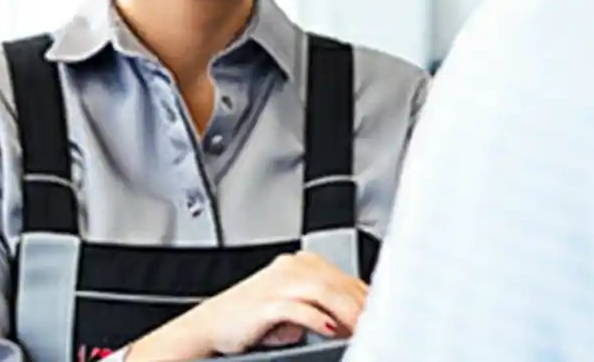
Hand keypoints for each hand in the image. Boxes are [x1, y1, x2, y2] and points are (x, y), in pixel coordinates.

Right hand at [126, 252, 367, 360]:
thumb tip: (354, 317)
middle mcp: (290, 268)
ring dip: (346, 311)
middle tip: (378, 323)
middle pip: (337, 282)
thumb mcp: (292, 306)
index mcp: (300, 263)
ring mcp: (276, 283)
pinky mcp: (264, 302)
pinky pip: (297, 307)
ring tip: (360, 328)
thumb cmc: (250, 318)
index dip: (366, 295)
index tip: (383, 313)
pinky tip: (331, 330)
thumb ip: (321, 305)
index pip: (343, 276)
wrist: (210, 326)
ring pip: (322, 291)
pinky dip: (317, 319)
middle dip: (361, 304)